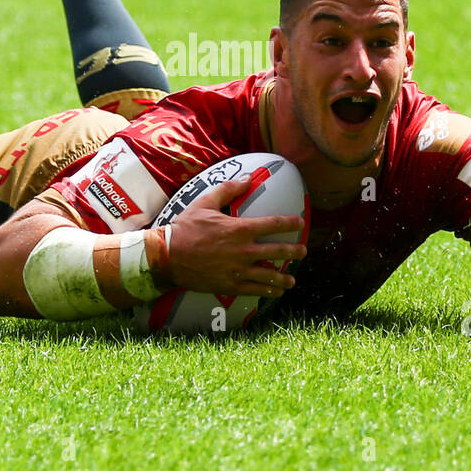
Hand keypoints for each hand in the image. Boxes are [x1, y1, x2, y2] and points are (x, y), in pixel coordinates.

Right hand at [157, 178, 306, 298]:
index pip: (273, 224)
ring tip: (292, 280)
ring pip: (269, 275)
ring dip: (284, 278)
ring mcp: (238, 270)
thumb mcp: (205, 203)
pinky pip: (255, 290)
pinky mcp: (230, 285)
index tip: (300, 222)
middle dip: (294, 251)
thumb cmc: (185, 228)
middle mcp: (243, 251)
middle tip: (303, 251)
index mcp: (240, 229)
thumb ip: (228, 189)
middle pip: (278, 251)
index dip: (290, 223)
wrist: (167, 257)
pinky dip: (267, 291)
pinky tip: (275, 291)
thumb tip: (248, 178)